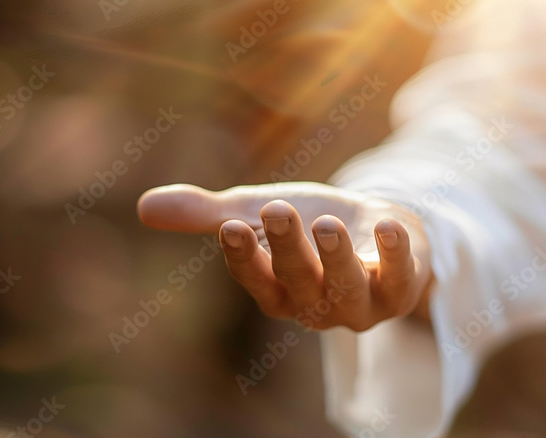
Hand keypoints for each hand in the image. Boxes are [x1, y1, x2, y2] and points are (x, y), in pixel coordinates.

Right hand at [137, 182, 432, 330]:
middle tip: (277, 210)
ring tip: (328, 224)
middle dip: (288, 249)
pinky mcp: (400, 289)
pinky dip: (396, 256)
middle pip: (300, 283)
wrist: (378, 227)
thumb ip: (207, 214)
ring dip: (337, 260)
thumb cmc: (311, 227)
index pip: (256, 281)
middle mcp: (317, 306)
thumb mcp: (259, 213)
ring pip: (347, 291)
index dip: (243, 259)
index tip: (231, 226)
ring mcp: (361, 303)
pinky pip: (401, 281)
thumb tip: (144, 207)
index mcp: (278, 292)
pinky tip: (387, 226)